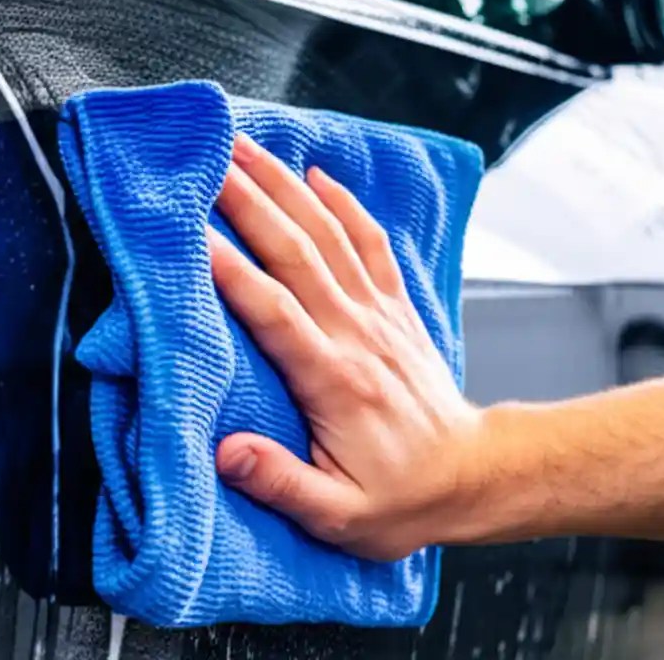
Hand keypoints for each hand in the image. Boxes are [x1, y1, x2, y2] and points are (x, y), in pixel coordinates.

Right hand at [210, 134, 485, 560]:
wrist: (471, 479)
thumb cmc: (399, 501)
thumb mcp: (338, 516)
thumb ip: (281, 482)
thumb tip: (226, 453)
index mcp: (334, 381)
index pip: (273, 311)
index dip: (230, 269)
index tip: (191, 231)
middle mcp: (357, 335)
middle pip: (296, 254)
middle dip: (250, 201)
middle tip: (209, 160)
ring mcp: (380, 316)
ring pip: (329, 236)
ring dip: (286, 187)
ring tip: (246, 148)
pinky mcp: (396, 310)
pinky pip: (371, 244)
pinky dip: (345, 204)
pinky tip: (317, 174)